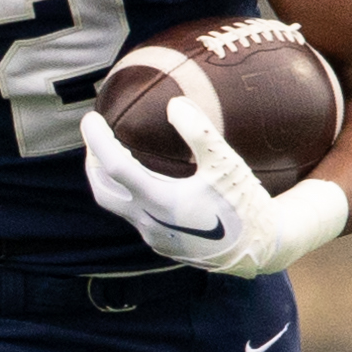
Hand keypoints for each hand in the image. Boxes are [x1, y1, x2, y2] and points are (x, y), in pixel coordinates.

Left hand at [82, 102, 344, 280]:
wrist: (261, 248)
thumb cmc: (246, 204)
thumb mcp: (227, 164)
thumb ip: (200, 132)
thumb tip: (174, 103)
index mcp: (160, 202)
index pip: (115, 167)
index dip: (97, 141)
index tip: (90, 118)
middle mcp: (151, 223)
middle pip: (103, 191)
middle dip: (93, 163)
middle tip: (94, 137)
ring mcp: (155, 237)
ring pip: (118, 207)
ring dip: (109, 180)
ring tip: (113, 154)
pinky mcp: (164, 244)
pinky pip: (135, 216)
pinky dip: (128, 194)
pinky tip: (142, 180)